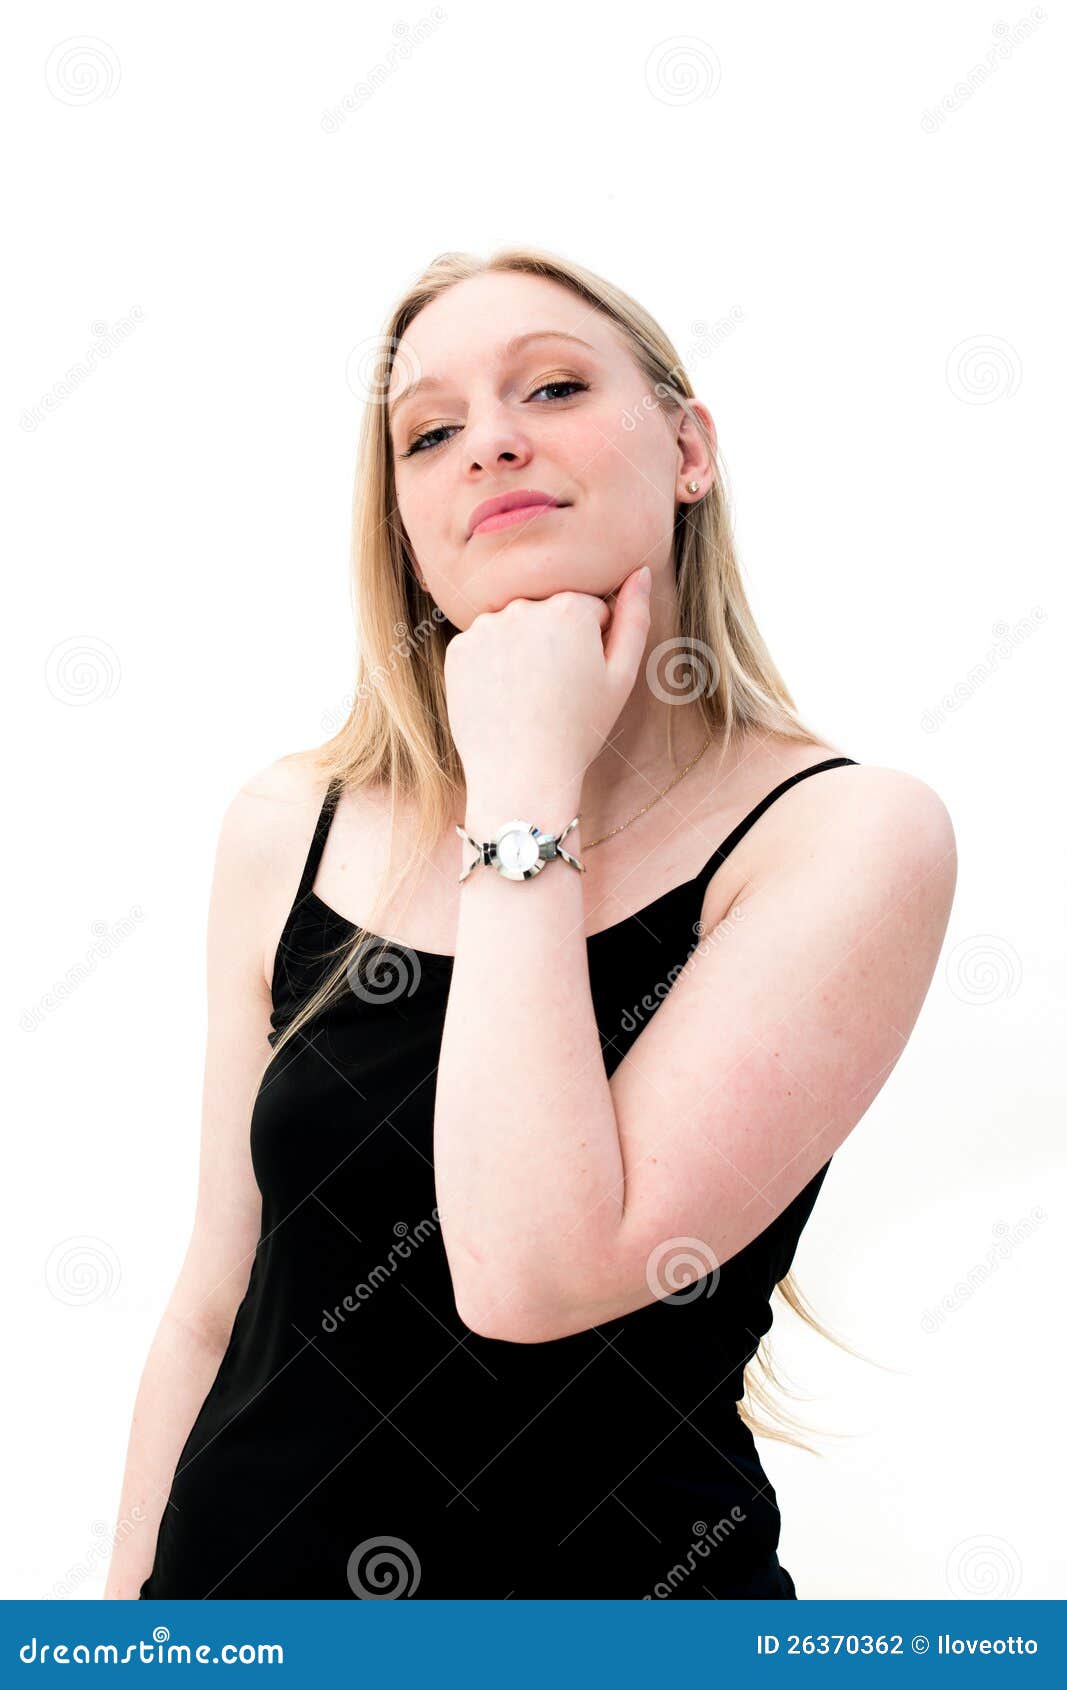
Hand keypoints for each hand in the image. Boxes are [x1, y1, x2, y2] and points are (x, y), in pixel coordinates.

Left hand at [444, 566, 652, 800]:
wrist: (521, 774)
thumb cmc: (578, 730)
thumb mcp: (620, 677)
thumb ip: (634, 618)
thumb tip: (640, 570)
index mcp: (569, 608)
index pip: (589, 610)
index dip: (594, 646)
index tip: (586, 679)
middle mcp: (523, 607)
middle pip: (549, 614)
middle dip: (556, 642)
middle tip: (557, 691)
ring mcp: (485, 627)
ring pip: (515, 628)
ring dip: (523, 650)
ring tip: (529, 695)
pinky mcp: (458, 650)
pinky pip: (484, 646)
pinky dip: (493, 665)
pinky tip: (503, 697)